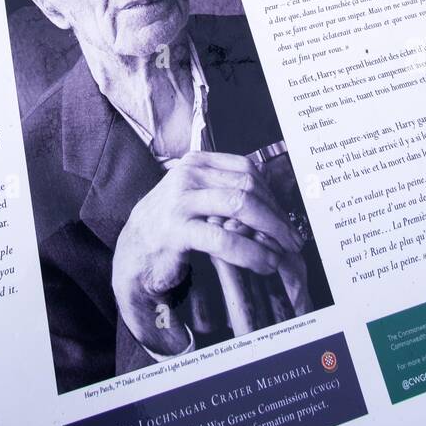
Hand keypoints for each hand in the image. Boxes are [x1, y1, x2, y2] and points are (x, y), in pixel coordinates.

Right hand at [112, 149, 304, 355]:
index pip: (246, 169)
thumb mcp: (197, 198)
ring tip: (283, 252)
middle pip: (248, 186)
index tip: (286, 217)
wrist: (132, 254)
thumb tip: (273, 202)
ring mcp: (180, 200)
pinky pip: (224, 237)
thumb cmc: (171, 226)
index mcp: (197, 162)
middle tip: (293, 238)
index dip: (272, 194)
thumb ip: (225, 191)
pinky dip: (251, 252)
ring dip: (270, 231)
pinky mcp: (177, 229)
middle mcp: (188, 174)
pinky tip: (264, 263)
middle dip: (276, 215)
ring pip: (240, 205)